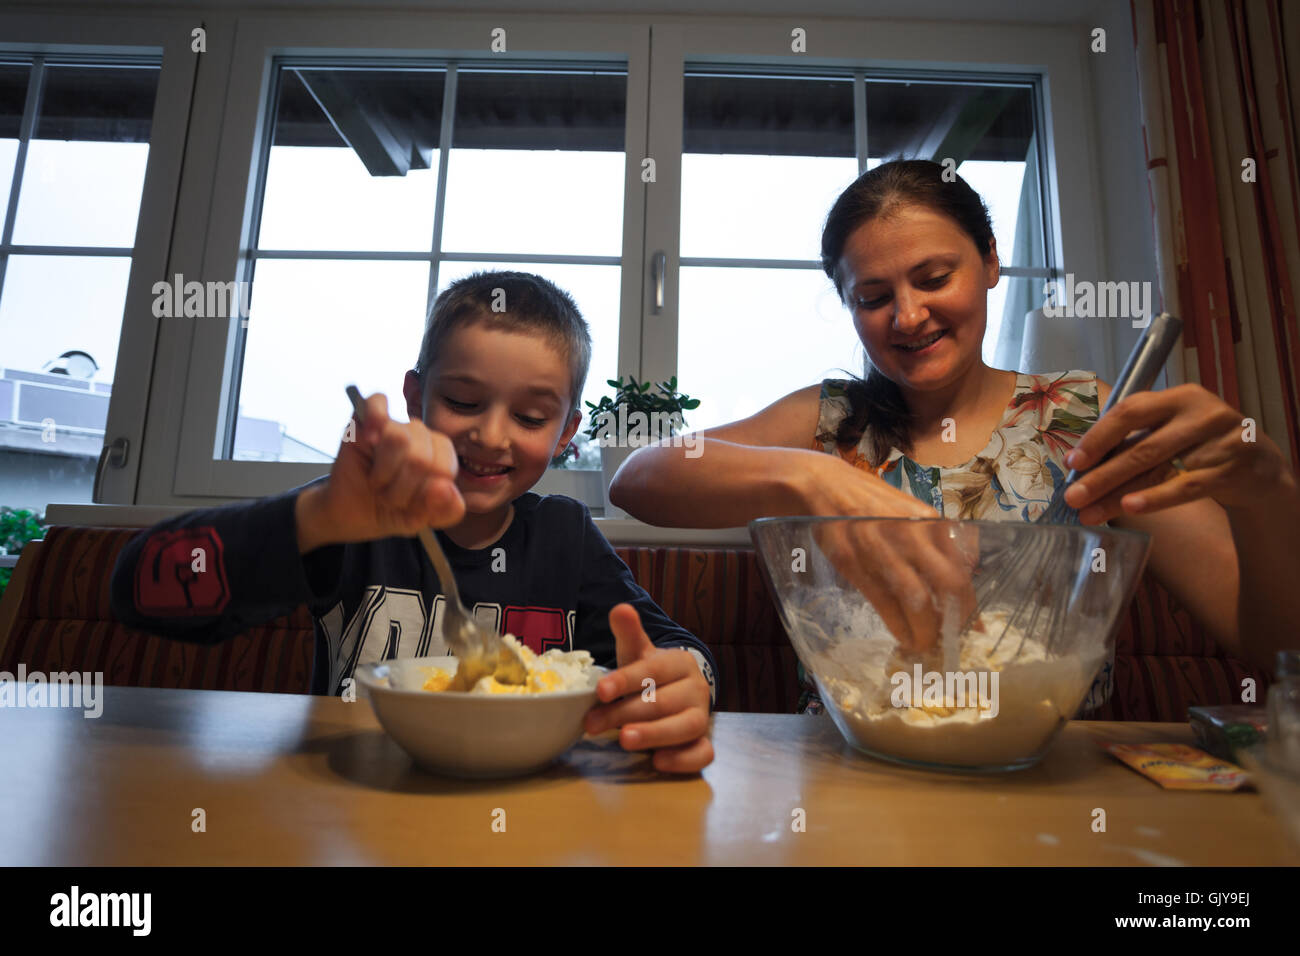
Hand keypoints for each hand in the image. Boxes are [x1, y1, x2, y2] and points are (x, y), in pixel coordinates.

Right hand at [296, 392, 464, 551]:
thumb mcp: (424, 521)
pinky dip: (374, 418)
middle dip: (401, 489)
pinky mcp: (365, 419)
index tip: (411, 505)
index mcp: (441, 456)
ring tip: (376, 482)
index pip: (444, 467)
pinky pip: (377, 401)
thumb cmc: (390, 511)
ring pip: (398, 437)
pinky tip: (369, 439)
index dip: (424, 494)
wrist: (350, 516)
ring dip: (383, 472)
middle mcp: (420, 437)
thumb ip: (448, 510)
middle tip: (388, 498)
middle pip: (421, 457)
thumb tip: (445, 488)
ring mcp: (393, 426)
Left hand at [582, 603, 712, 772]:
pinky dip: (683, 760)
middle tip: (592, 724)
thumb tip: (620, 608)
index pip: (653, 670)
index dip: (626, 680)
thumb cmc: (650, 675)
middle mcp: (696, 688)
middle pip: (663, 701)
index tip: (599, 691)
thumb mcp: (637, 653)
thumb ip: (628, 633)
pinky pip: (702, 754)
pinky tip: (657, 762)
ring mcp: (702, 717)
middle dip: (625, 713)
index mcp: (680, 663)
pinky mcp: (702, 743)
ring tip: (623, 740)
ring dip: (654, 734)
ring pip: (686, 727)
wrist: (675, 692)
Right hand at [799, 454, 977, 653]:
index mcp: (929, 521)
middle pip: (948, 583)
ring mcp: (882, 547)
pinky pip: (884, 602)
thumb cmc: (871, 504)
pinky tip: (903, 637)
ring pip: (917, 599)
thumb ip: (934, 542)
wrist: (825, 486)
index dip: (970, 602)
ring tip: (925, 645)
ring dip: (925, 630)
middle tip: (950, 638)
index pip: (962, 567)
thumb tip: (959, 580)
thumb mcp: (910, 514)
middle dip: (953, 619)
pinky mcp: (854, 561)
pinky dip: (898, 626)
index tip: (973, 625)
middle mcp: (912, 532)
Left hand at [1063, 384, 1290, 521]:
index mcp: (1179, 397)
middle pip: (1142, 447)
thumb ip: (1133, 441)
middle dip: (1102, 475)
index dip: (1098, 437)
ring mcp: (1220, 442)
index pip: (1130, 411)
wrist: (1259, 466)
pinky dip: (1155, 499)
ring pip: (1159, 471)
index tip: (1073, 462)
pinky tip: (1130, 508)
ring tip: (1089, 512)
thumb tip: (1080, 467)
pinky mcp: (1232, 471)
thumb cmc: (1200, 446)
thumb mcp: (1172, 430)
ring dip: (1118, 495)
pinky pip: (1186, 488)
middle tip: (1072, 497)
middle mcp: (1201, 414)